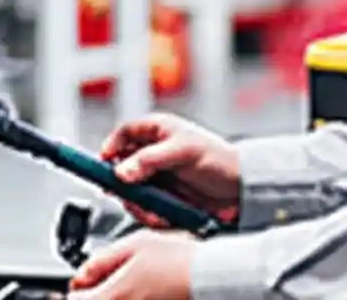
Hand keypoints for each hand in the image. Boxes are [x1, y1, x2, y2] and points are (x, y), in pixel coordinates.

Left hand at [67, 229, 195, 299]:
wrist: (215, 277)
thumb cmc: (180, 260)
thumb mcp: (134, 245)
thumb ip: (100, 261)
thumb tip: (80, 274)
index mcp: (114, 296)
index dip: (80, 287)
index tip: (87, 280)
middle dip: (97, 292)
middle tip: (109, 279)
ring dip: (116, 294)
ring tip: (134, 282)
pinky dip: (133, 297)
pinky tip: (145, 290)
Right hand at [100, 113, 239, 227]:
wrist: (242, 191)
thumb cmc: (220, 160)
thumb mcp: (183, 152)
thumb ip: (149, 160)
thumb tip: (121, 172)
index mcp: (157, 131)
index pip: (124, 134)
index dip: (110, 147)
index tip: (104, 163)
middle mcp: (153, 153)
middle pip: (120, 166)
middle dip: (122, 183)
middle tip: (124, 192)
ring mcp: (157, 176)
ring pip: (130, 190)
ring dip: (137, 202)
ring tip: (153, 209)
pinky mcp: (162, 197)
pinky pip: (144, 206)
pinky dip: (150, 213)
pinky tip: (163, 215)